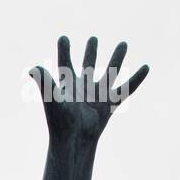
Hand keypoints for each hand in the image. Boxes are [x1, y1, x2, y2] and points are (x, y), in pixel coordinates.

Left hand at [30, 36, 148, 140]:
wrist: (74, 141)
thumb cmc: (61, 121)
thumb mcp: (52, 97)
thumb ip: (44, 81)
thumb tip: (32, 68)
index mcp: (68, 84)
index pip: (65, 63)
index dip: (64, 51)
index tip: (63, 39)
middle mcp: (83, 87)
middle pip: (88, 65)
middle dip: (91, 53)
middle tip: (93, 40)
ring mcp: (98, 94)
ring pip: (111, 71)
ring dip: (117, 58)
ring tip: (123, 44)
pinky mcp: (110, 103)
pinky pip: (127, 88)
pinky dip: (137, 78)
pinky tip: (146, 67)